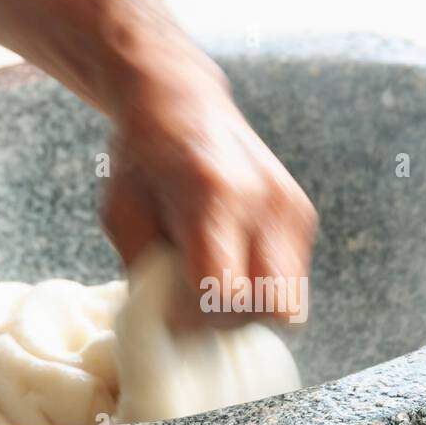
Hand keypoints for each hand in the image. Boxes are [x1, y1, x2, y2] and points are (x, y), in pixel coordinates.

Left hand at [101, 53, 316, 324]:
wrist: (181, 101)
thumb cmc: (142, 158)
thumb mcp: (121, 213)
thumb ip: (146, 270)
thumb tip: (171, 323)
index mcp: (213, 195)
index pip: (224, 291)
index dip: (196, 317)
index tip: (171, 309)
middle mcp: (263, 199)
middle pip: (268, 305)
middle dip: (230, 319)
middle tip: (194, 301)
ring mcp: (290, 206)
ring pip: (289, 301)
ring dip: (252, 307)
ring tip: (215, 280)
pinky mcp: (304, 213)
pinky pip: (293, 280)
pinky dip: (263, 284)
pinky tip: (233, 259)